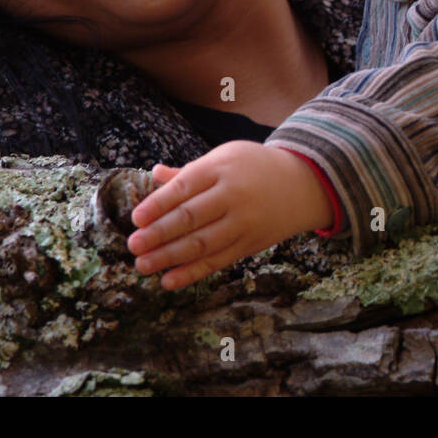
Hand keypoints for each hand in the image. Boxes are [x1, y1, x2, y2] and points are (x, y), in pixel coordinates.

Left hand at [126, 141, 334, 290]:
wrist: (304, 183)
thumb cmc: (255, 167)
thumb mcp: (225, 157)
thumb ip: (190, 171)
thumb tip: (155, 174)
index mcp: (221, 169)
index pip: (184, 187)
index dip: (158, 204)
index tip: (136, 218)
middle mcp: (232, 196)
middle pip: (190, 218)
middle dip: (158, 234)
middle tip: (133, 245)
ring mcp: (243, 222)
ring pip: (201, 243)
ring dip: (169, 257)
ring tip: (143, 265)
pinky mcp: (249, 244)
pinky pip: (217, 261)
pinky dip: (192, 273)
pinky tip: (169, 280)